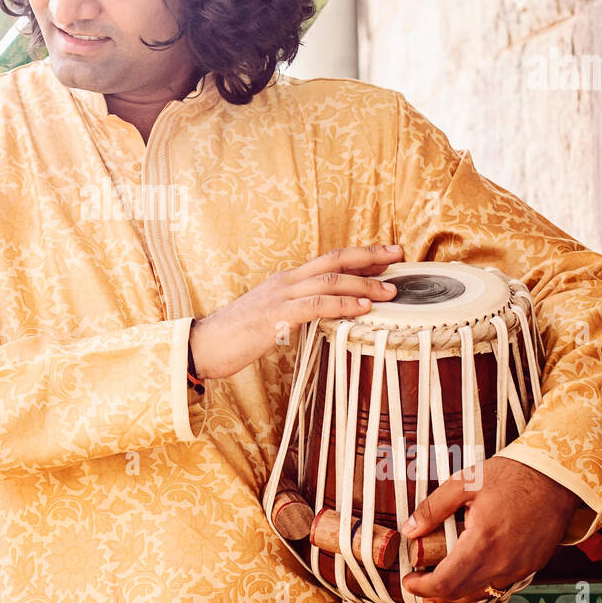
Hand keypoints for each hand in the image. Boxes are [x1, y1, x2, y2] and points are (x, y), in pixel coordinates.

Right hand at [188, 245, 402, 379]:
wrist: (202, 346)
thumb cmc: (236, 337)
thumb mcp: (272, 318)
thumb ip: (297, 312)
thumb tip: (326, 319)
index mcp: (285, 280)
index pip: (328, 260)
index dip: (359, 257)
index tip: (387, 256)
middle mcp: (285, 281)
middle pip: (333, 259)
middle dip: (369, 257)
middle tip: (399, 257)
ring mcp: (279, 296)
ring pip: (329, 281)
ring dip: (363, 285)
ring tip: (389, 292)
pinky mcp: (275, 316)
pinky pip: (315, 306)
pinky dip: (342, 306)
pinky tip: (361, 310)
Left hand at [399, 456, 582, 602]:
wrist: (555, 477)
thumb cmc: (512, 476)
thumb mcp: (464, 483)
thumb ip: (433, 508)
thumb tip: (410, 529)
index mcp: (482, 542)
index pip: (446, 581)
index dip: (422, 586)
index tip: (409, 580)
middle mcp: (502, 562)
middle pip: (461, 593)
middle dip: (435, 595)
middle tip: (418, 586)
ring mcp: (519, 567)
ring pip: (482, 593)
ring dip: (457, 594)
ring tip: (438, 588)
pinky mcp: (531, 566)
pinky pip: (500, 586)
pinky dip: (479, 587)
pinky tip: (470, 577)